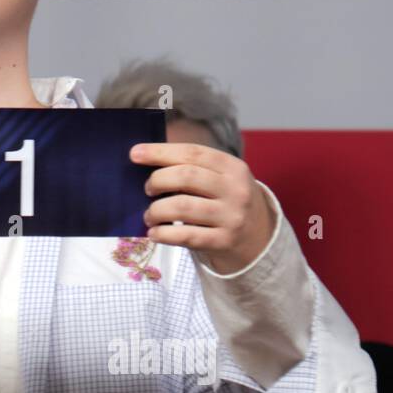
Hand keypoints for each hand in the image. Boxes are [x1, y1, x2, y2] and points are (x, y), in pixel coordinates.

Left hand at [128, 142, 274, 273]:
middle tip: (148, 189)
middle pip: (186, 176)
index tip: (135, 154)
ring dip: (156, 210)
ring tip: (149, 215)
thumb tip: (144, 160)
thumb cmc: (225, 199)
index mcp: (232, 167)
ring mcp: (231, 217)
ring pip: (182, 207)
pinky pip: (185, 236)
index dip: (161, 152)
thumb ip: (191, 168)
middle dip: (157, 180)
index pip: (192, 153)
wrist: (257, 236)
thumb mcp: (220, 178)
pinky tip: (154, 233)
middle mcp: (235, 190)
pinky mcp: (223, 241)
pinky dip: (163, 234)